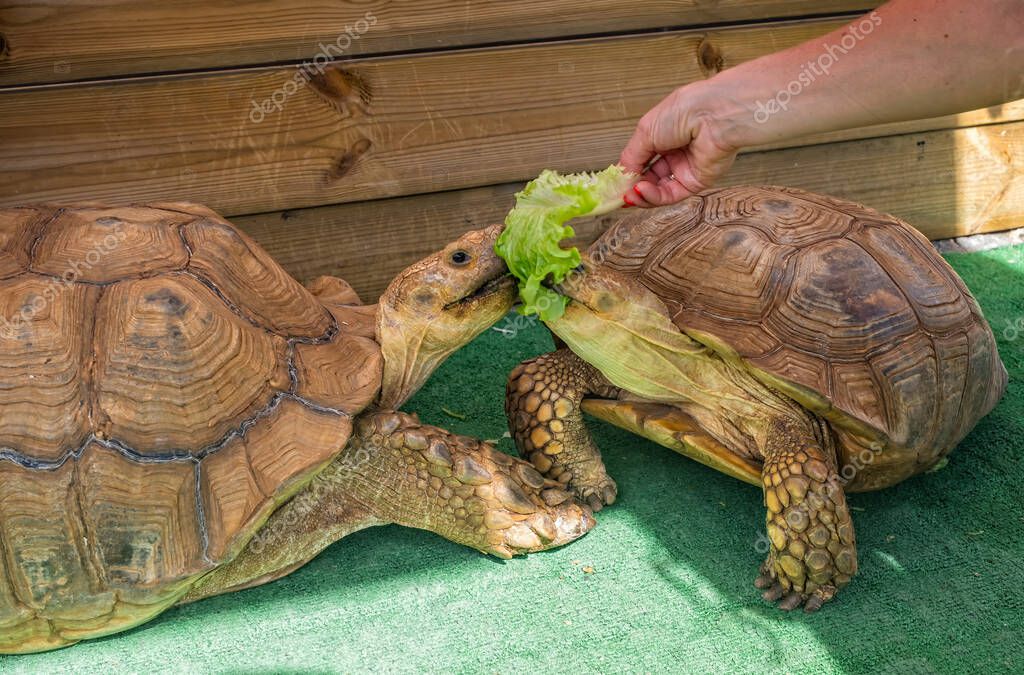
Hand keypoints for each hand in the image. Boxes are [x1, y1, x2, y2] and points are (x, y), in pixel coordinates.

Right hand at [619, 82, 739, 206]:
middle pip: (648, 178)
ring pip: (658, 190)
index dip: (627, 172)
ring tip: (629, 194)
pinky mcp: (697, 182)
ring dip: (641, 194)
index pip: (641, 159)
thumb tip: (621, 176)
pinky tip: (642, 191)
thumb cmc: (683, 112)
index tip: (613, 184)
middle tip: (618, 194)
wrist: (714, 116)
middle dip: (632, 187)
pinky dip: (654, 195)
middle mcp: (675, 151)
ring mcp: (686, 168)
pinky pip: (671, 194)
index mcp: (663, 134)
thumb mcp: (645, 131)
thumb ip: (631, 157)